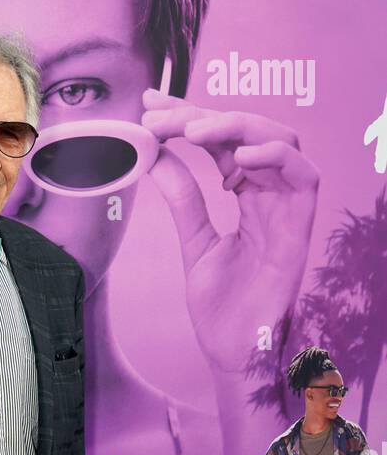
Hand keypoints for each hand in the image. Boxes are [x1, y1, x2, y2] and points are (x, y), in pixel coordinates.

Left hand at [141, 94, 318, 372]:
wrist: (233, 349)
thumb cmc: (219, 306)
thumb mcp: (193, 242)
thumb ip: (182, 199)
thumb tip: (155, 154)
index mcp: (247, 194)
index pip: (221, 140)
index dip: (189, 116)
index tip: (151, 105)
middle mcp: (270, 193)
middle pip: (248, 131)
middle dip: (204, 114)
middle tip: (162, 115)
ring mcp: (288, 208)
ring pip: (282, 140)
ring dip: (239, 125)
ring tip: (196, 129)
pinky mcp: (301, 227)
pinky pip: (305, 176)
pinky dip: (276, 157)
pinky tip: (238, 157)